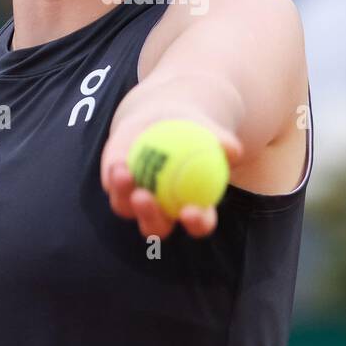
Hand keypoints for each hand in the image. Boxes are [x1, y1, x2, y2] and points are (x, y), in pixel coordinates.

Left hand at [100, 116, 242, 239]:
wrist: (162, 119)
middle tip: (145, 198)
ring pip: (127, 208)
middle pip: (156, 226)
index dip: (196, 223)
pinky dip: (114, 176)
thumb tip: (232, 150)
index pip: (199, 223)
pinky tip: (117, 163)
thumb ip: (221, 141)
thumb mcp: (207, 130)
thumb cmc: (194, 129)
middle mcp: (163, 211)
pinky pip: (113, 185)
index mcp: (194, 207)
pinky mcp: (116, 186)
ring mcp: (136, 201)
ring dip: (124, 195)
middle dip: (150, 217)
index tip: (191, 211)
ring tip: (125, 174)